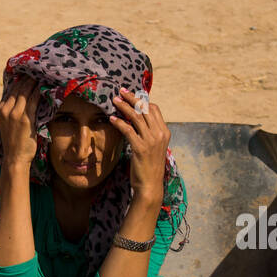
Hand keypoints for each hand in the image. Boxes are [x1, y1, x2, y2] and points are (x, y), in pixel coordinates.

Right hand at [0, 76, 40, 168]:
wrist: (15, 158)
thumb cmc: (14, 143)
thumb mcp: (8, 124)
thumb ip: (12, 111)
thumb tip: (23, 99)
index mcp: (0, 110)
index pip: (11, 90)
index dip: (21, 80)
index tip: (29, 72)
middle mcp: (5, 110)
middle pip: (18, 88)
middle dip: (28, 78)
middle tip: (38, 69)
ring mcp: (15, 114)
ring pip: (26, 92)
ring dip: (35, 82)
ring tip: (43, 74)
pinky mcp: (25, 118)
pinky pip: (34, 100)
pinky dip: (40, 92)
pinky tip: (45, 86)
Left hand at [110, 87, 168, 203]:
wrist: (150, 185)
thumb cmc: (149, 167)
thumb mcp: (153, 148)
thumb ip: (148, 135)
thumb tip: (136, 123)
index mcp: (165, 132)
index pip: (154, 109)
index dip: (142, 101)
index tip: (131, 96)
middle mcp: (160, 134)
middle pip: (145, 109)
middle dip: (132, 98)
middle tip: (121, 91)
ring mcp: (151, 141)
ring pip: (136, 117)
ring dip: (123, 106)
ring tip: (114, 100)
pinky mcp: (140, 148)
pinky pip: (128, 130)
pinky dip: (119, 123)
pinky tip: (111, 119)